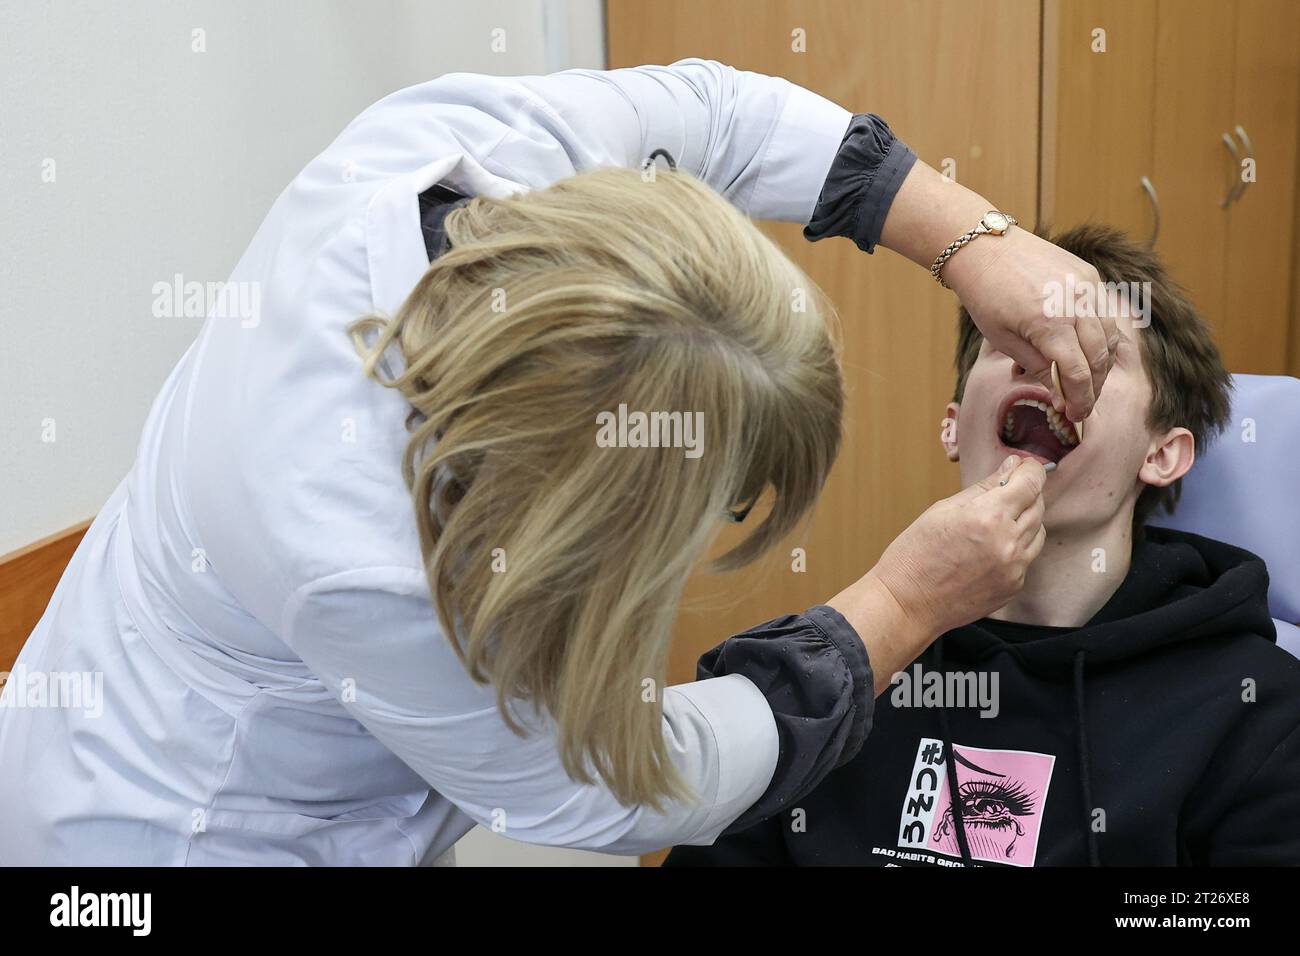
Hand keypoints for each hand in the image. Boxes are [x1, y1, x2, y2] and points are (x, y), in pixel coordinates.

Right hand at [869, 455, 1047, 638]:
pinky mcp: (1013, 586)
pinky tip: (990, 548)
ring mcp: (1014, 568)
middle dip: (1026, 493)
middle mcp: (1008, 542)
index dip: (1030, 470)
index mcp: (988, 516)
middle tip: (1006, 490)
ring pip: (1037, 532)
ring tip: (995, 521)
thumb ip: (983, 488)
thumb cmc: (915, 554)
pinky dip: (1016, 546)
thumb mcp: (943, 510)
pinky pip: (1026, 557)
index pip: (1030, 483)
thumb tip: (1010, 467)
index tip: (1024, 467)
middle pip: (1038, 506)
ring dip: (1024, 520)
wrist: (907, 603)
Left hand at [945, 226, 1117, 423]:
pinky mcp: (1090, 275)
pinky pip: (1107, 312)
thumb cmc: (986, 296)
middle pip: (1099, 358)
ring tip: (1085, 382)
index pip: (1077, 374)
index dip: (1079, 400)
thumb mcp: (1004, 340)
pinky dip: (1103, 336)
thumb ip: (1038, 367)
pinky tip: (1090, 351)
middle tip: (1080, 405)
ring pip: (1110, 336)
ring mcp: (1087, 286)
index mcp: (1049, 324)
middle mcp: (1076, 304)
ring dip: (1102, 364)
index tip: (1075, 416)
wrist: (985, 248)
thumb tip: (1060, 395)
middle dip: (1093, 387)